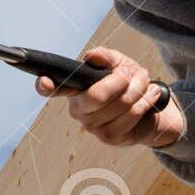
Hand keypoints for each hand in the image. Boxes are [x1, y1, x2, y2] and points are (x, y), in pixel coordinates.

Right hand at [35, 47, 184, 147]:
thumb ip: (105, 56)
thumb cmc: (128, 83)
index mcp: (74, 89)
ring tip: (145, 81)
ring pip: (119, 104)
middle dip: (121, 81)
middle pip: (96, 96)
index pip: (53, 88)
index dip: (46, 85)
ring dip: (138, 89)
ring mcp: (92, 126)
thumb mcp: (118, 63)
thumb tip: (91, 56)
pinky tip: (151, 95)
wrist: (149, 109)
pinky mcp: (109, 138)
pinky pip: (130, 116)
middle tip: (131, 73)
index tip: (44, 81)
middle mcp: (78, 109)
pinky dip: (144, 102)